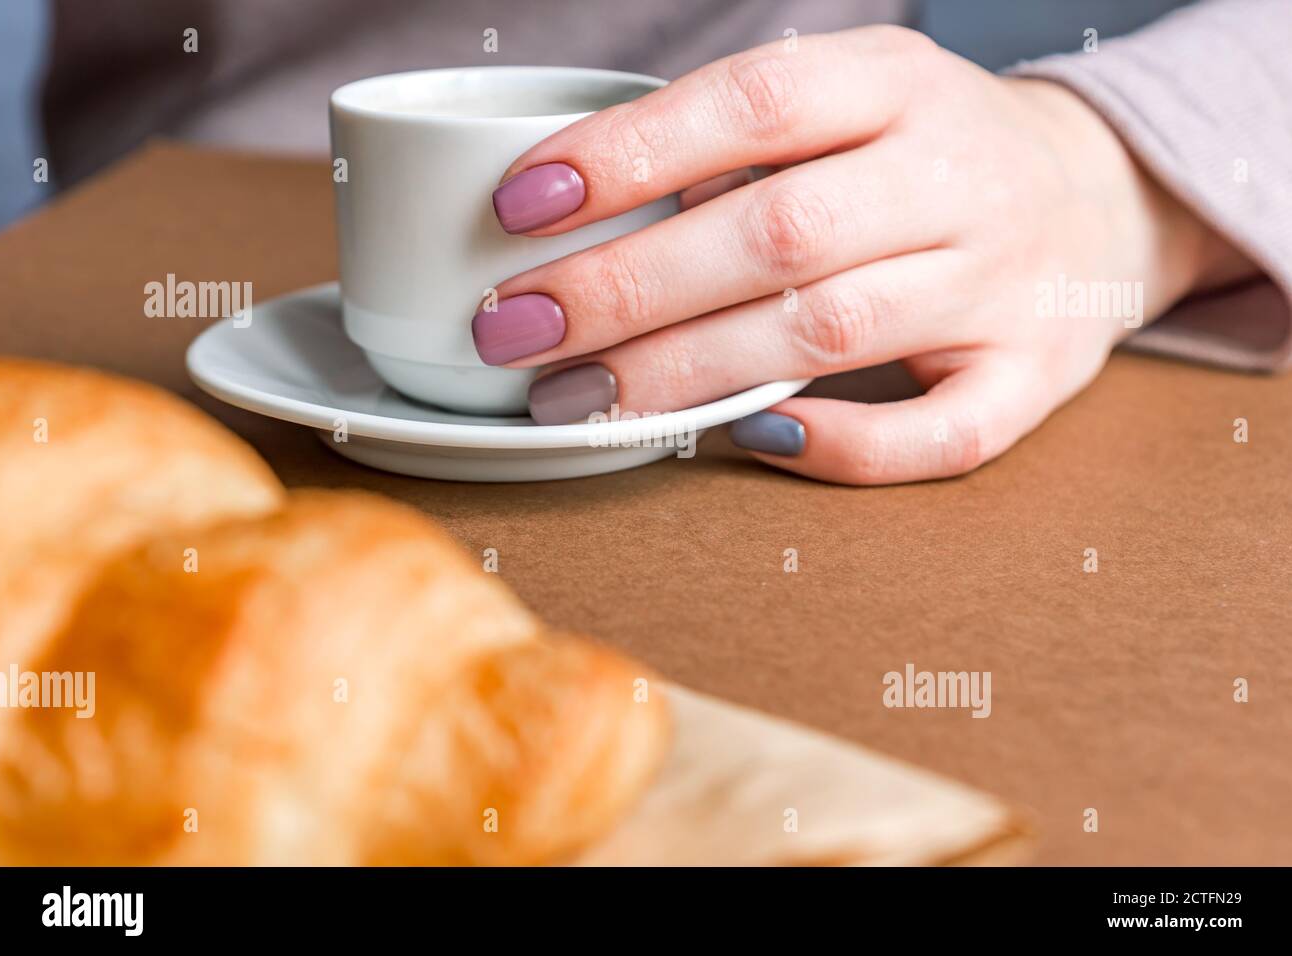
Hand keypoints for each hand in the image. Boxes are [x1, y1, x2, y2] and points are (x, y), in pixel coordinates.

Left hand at [472, 27, 1250, 483]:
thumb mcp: (850, 100)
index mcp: (899, 84)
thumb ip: (741, 145)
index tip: (520, 206)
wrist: (1098, 198)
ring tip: (577, 398)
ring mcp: (1005, 283)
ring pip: (834, 331)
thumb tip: (580, 214)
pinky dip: (844, 447)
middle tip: (514, 330)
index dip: (631, 155)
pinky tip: (753, 441)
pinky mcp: (1034, 376)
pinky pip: (942, 432)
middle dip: (627, 287)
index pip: (754, 105)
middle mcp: (959, 177)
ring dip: (689, 372)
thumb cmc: (925, 155)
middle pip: (778, 233)